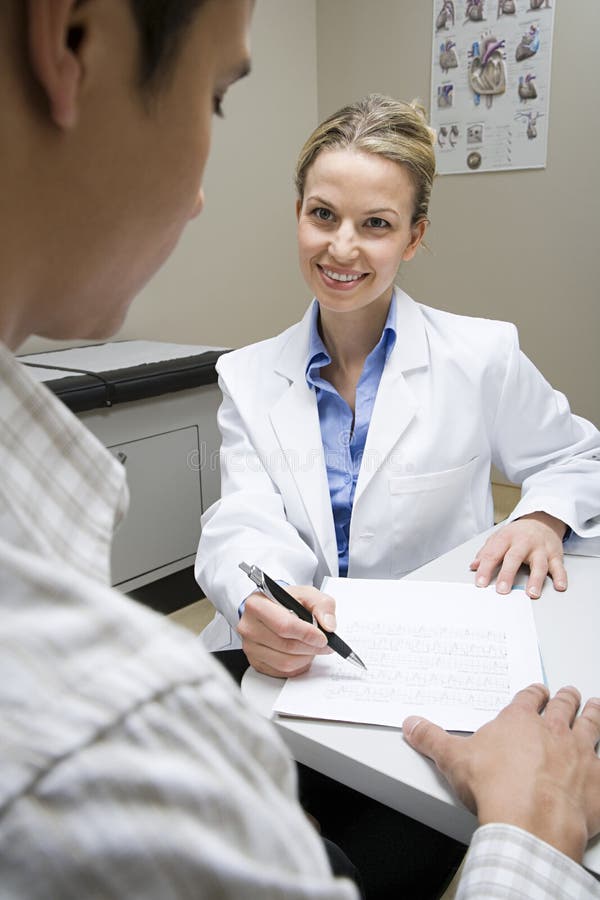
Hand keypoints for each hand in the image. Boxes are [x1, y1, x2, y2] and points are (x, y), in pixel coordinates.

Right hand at [238, 585, 335, 677]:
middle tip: (324, 644)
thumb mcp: (307, 593)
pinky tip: (302, 654)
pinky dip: (298, 665)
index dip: (307, 634)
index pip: (284, 625)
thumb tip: (328, 625)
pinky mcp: (256, 662)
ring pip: (286, 662)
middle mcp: (249, 626)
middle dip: (311, 647)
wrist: (272, 609)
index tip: (322, 637)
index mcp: (257, 604)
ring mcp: (250, 646)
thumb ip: (322, 605)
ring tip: (313, 647)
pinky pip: (282, 672)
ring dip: (306, 657)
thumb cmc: (286, 601)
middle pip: (286, 645)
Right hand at [403, 684, 599, 862]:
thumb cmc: (495, 787)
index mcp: (519, 722)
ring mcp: (578, 754)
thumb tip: (412, 725)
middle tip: (568, 693)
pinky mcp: (596, 782)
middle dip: (565, 698)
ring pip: (590, 725)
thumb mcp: (453, 759)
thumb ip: (432, 739)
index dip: (533, 693)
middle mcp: (552, 731)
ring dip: (593, 714)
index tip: (537, 691)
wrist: (530, 821)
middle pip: (563, 707)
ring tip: (594, 706)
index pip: (529, 698)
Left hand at [470, 511, 566, 597]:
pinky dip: (561, 577)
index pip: (493, 553)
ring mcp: (541, 549)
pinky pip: (559, 566)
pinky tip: (559, 586)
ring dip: (536, 580)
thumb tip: (474, 566)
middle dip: (508, 574)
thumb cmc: (518, 533)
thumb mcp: (499, 537)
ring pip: (539, 564)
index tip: (481, 582)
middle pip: (515, 558)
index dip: (485, 568)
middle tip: (502, 589)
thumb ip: (486, 552)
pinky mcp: (555, 554)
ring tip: (532, 593)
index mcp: (507, 538)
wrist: (542, 520)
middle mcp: (524, 542)